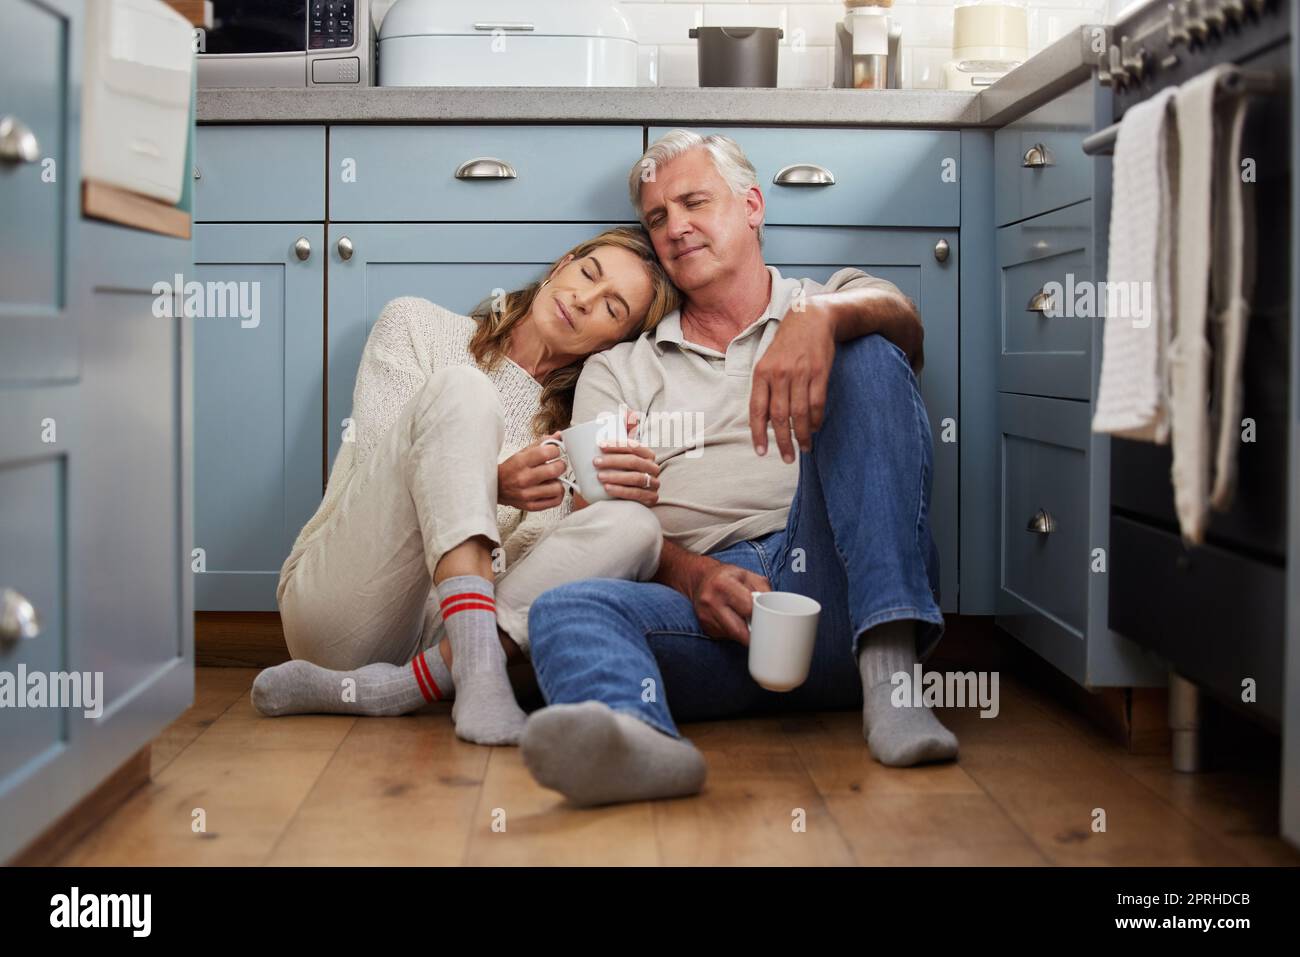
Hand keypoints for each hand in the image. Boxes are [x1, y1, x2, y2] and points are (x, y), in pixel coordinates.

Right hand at [497, 435, 567, 510]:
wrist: (495, 488)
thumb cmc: (510, 469)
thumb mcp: (522, 452)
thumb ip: (541, 443)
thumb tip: (559, 436)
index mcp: (520, 462)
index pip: (547, 452)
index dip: (556, 450)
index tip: (554, 452)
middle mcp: (523, 479)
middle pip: (555, 470)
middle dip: (560, 465)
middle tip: (557, 465)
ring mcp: (527, 494)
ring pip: (558, 488)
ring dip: (559, 482)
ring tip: (553, 479)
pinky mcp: (531, 506)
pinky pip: (555, 501)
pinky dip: (558, 495)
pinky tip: (552, 489)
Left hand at [591, 409, 660, 506]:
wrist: (625, 499)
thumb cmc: (622, 471)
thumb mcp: (622, 453)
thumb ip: (624, 432)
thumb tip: (627, 412)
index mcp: (648, 454)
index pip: (634, 446)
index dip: (617, 445)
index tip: (599, 446)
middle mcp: (653, 468)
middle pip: (634, 462)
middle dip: (614, 461)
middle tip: (595, 462)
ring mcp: (654, 484)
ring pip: (636, 478)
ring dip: (616, 476)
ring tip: (599, 476)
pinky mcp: (651, 499)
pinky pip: (637, 494)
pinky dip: (621, 491)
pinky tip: (607, 489)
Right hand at [683, 556, 771, 644]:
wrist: (700, 579)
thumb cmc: (727, 577)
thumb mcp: (747, 575)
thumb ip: (763, 589)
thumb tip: (776, 608)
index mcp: (723, 584)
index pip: (747, 608)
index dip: (760, 615)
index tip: (768, 620)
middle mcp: (711, 601)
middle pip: (739, 630)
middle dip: (753, 633)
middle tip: (764, 632)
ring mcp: (705, 616)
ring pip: (732, 636)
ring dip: (744, 634)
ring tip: (750, 624)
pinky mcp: (705, 626)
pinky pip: (725, 636)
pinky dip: (733, 633)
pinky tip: (735, 622)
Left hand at [749, 301, 835, 462]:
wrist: (811, 319)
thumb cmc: (787, 345)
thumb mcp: (768, 363)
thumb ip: (765, 390)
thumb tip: (764, 422)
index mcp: (762, 373)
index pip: (757, 410)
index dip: (758, 434)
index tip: (761, 452)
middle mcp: (779, 374)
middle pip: (780, 417)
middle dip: (783, 442)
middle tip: (787, 458)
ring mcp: (800, 373)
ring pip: (800, 414)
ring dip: (802, 435)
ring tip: (804, 448)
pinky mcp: (820, 372)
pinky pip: (817, 403)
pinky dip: (816, 420)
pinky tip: (815, 428)